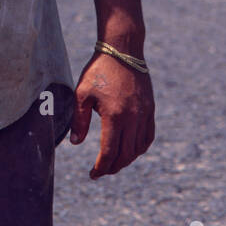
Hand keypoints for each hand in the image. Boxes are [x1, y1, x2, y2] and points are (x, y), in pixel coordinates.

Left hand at [68, 53, 154, 178]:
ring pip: (138, 148)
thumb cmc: (99, 71)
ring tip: (114, 163)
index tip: (93, 174)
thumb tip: (76, 143)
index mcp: (114, 116)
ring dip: (126, 160)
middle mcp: (132, 118)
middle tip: (101, 171)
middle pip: (125, 155)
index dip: (101, 168)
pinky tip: (130, 150)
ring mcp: (144, 114)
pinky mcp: (150, 109)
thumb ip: (79, 120)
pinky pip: (148, 136)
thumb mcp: (82, 94)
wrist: (122, 50)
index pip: (109, 152)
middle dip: (113, 167)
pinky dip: (140, 148)